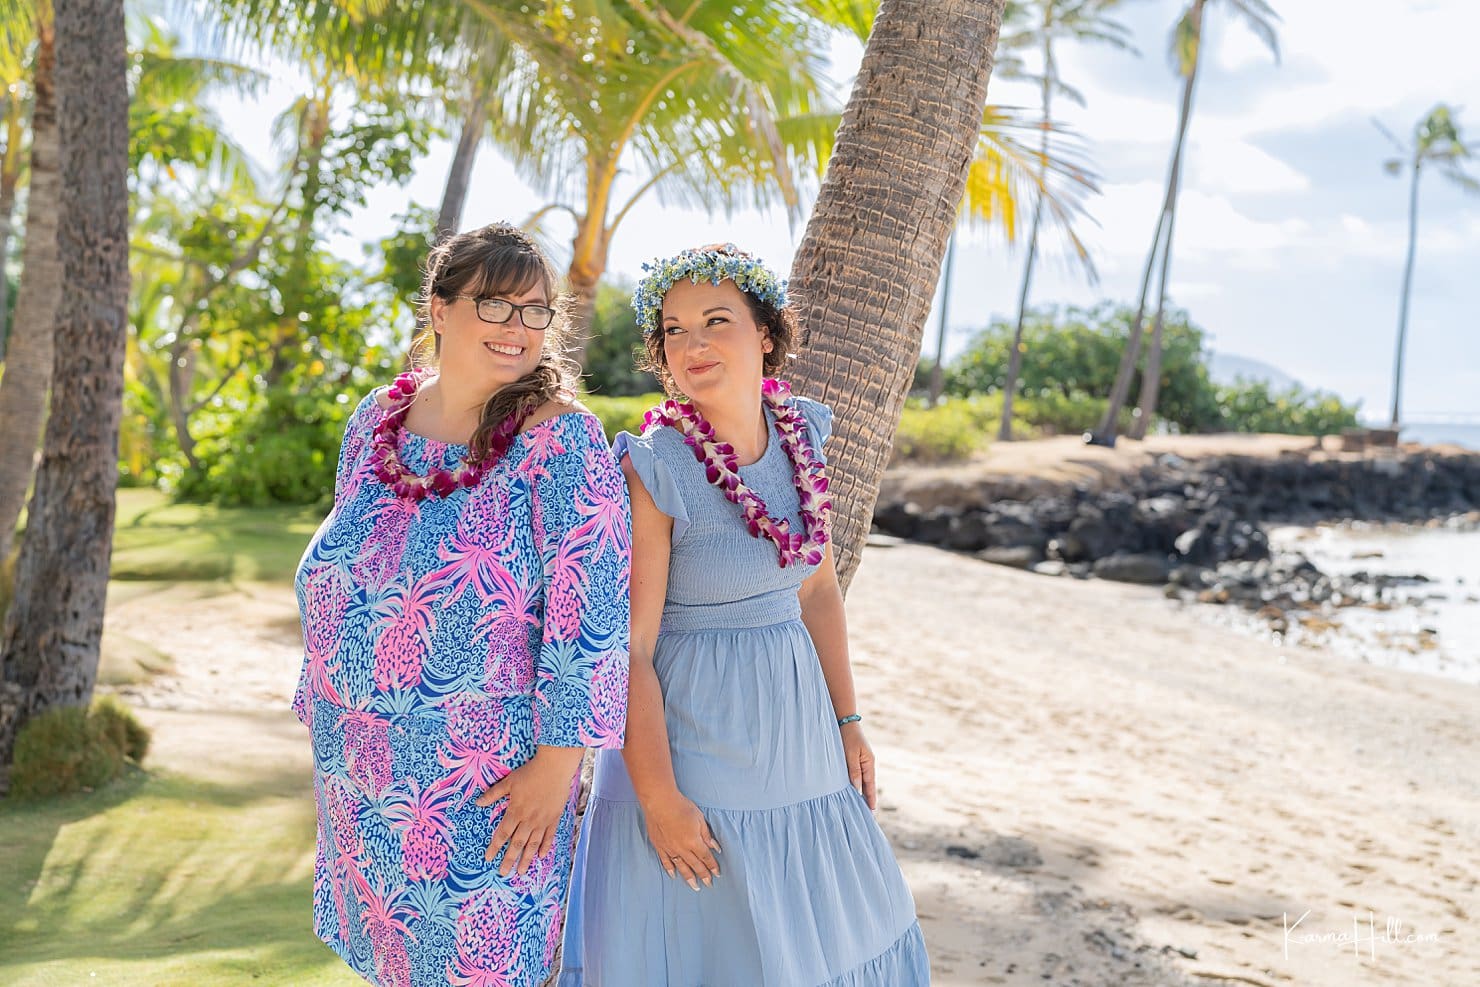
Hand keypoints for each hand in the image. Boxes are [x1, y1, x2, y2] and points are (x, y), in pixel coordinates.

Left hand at [475, 746, 583, 876]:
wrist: (554, 768)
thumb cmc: (530, 773)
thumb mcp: (509, 782)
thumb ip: (493, 794)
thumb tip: (477, 803)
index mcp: (516, 811)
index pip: (503, 834)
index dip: (494, 847)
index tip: (488, 858)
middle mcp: (529, 820)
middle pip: (517, 844)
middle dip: (509, 859)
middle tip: (503, 873)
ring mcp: (543, 820)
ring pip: (533, 844)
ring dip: (526, 859)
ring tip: (521, 871)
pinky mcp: (554, 818)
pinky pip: (549, 836)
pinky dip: (545, 847)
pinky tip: (541, 856)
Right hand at [642, 791, 721, 890]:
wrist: (660, 802)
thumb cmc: (681, 807)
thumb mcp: (699, 819)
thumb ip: (707, 835)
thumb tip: (715, 847)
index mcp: (694, 842)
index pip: (706, 857)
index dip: (712, 866)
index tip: (717, 873)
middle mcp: (682, 848)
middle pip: (695, 865)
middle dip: (703, 875)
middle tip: (709, 884)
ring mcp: (670, 849)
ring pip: (681, 867)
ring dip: (688, 877)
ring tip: (694, 886)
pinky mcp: (659, 846)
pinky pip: (665, 861)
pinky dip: (670, 869)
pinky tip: (673, 875)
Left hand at [841, 722, 875, 808]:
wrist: (845, 722)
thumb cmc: (848, 738)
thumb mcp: (850, 754)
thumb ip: (854, 771)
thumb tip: (856, 788)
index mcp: (869, 763)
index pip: (870, 784)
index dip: (870, 797)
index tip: (872, 810)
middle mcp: (868, 764)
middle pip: (868, 785)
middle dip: (868, 798)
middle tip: (868, 813)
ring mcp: (863, 762)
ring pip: (863, 781)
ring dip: (862, 792)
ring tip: (861, 805)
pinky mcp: (856, 760)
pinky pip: (858, 775)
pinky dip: (857, 784)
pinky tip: (854, 790)